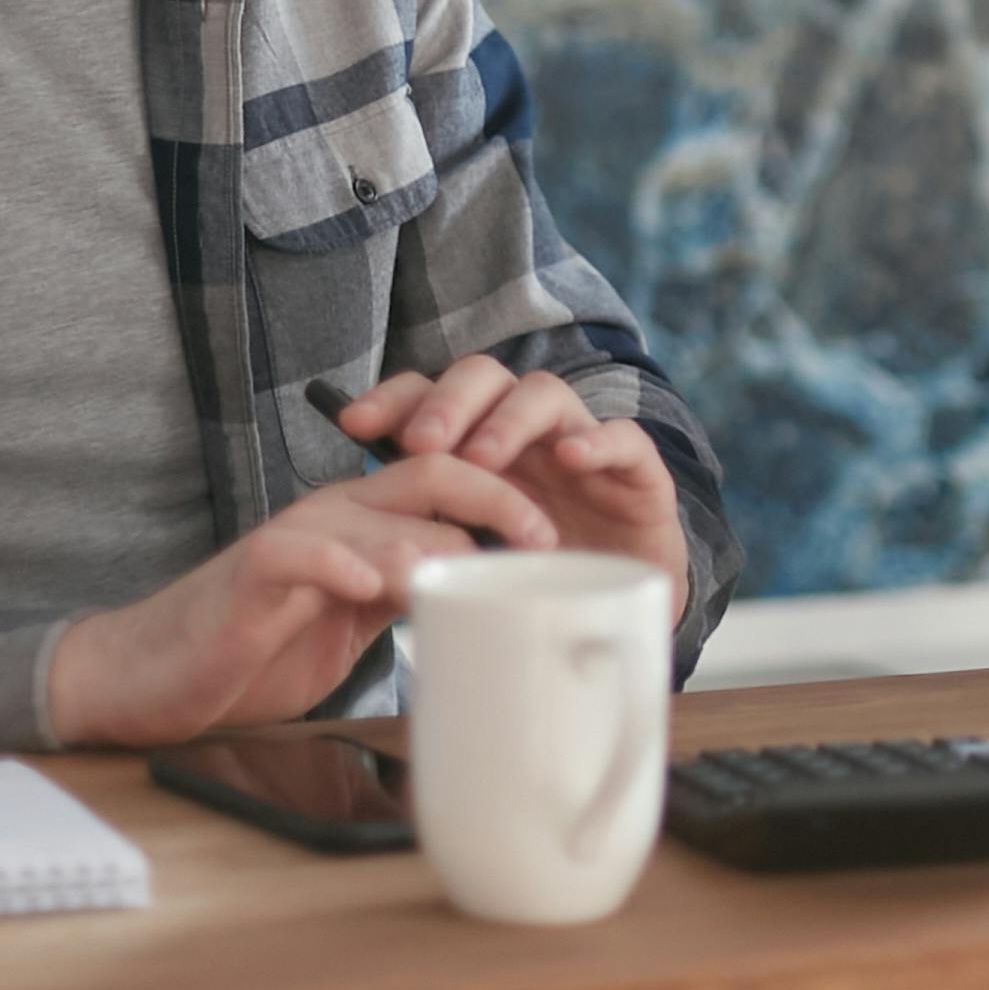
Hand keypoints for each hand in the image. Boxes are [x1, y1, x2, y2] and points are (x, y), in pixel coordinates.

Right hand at [46, 453, 557, 747]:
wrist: (150, 672)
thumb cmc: (256, 651)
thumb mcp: (356, 624)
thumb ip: (412, 597)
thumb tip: (487, 599)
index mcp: (366, 522)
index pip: (450, 482)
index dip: (509, 499)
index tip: (561, 539)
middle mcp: (336, 514)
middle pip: (430, 475)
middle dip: (497, 497)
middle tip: (546, 538)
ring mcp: (293, 539)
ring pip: (377, 511)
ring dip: (435, 537)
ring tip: (483, 565)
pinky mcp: (250, 575)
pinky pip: (300, 553)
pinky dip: (341, 563)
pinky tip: (377, 585)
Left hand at [332, 355, 691, 626]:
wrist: (619, 612)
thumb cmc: (534, 579)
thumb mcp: (469, 558)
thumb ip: (427, 537)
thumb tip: (357, 534)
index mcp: (479, 443)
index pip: (431, 395)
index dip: (393, 399)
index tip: (352, 423)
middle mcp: (526, 432)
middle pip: (485, 377)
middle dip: (448, 402)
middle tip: (422, 443)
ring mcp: (581, 445)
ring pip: (546, 394)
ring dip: (508, 420)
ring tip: (481, 459)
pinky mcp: (636, 474)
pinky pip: (626, 438)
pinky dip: (597, 441)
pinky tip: (571, 457)